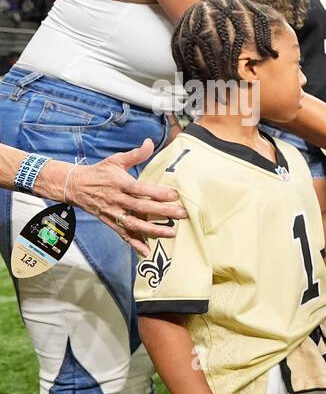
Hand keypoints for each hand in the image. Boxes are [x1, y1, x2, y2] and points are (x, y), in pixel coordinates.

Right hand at [55, 139, 187, 254]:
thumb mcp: (116, 160)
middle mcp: (117, 199)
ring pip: (134, 224)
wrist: (75, 186)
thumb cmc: (100, 172)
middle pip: (141, 207)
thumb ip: (135, 154)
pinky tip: (147, 252)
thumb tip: (150, 142)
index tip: (174, 195)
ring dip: (152, 230)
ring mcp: (113, 213)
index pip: (140, 189)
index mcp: (119, 183)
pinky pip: (123, 235)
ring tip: (170, 233)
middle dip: (162, 212)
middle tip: (181, 214)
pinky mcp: (110, 222)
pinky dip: (134, 244)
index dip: (156, 193)